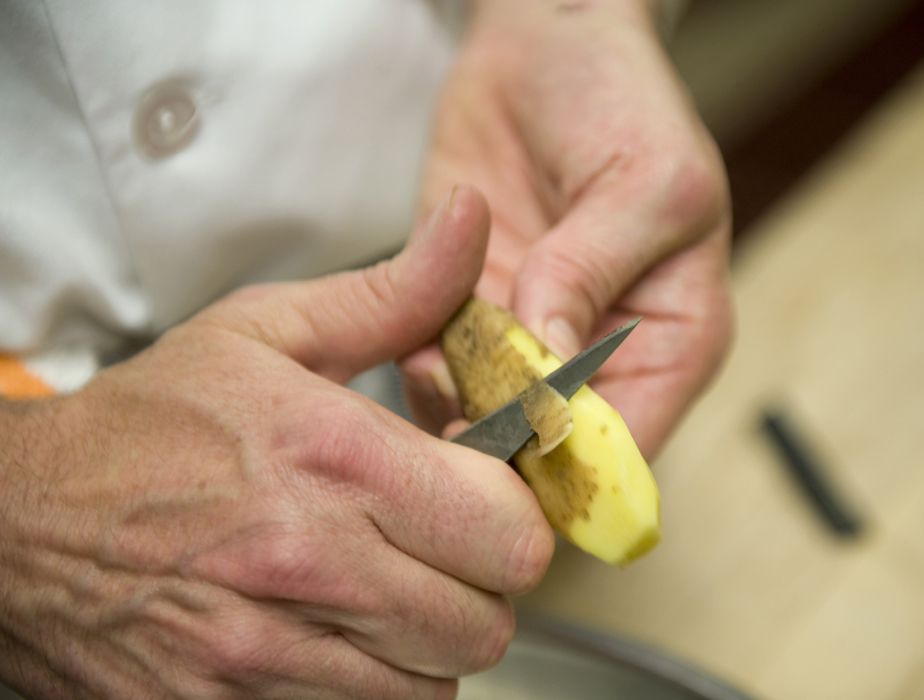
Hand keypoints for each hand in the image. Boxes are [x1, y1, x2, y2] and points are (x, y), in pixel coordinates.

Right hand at [0, 188, 552, 699]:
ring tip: (380, 587)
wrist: (22, 525)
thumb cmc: (151, 426)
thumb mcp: (269, 332)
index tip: (477, 495)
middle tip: (435, 545)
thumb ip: (396, 292)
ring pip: (434, 683)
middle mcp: (311, 564)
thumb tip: (470, 219)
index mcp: (335, 458)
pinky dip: (374, 687)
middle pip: (488, 620)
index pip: (510, 530)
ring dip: (427, 638)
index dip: (508, 514)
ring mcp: (269, 654)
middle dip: (478, 582)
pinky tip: (337, 635)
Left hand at [403, 0, 732, 458]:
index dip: (573, 472)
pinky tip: (414, 331)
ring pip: (483, 420)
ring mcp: (529, 341)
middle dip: (500, 444)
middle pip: (550, 452)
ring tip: (434, 355)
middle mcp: (600, 358)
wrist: (543, 45)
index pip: (628, 450)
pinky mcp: (471, 314)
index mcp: (672, 343)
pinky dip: (418, 364)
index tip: (513, 457)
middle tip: (458, 404)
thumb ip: (593, 272)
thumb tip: (545, 362)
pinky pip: (436, 369)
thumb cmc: (622, 102)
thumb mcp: (644, 180)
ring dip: (450, 404)